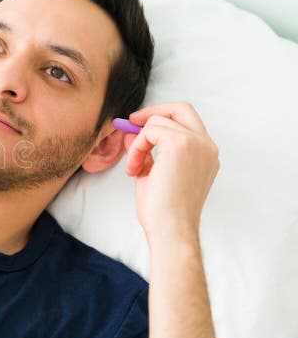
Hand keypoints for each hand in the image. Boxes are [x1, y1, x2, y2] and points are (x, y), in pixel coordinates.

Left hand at [121, 102, 219, 242]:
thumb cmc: (163, 210)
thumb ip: (147, 151)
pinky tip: (134, 170)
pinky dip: (136, 148)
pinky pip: (148, 131)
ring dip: (138, 143)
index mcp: (206, 154)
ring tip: (134, 168)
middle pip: (180, 108)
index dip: (162, 117)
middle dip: (152, 112)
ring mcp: (197, 143)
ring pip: (157, 121)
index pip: (187, 120)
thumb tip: (130, 131)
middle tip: (131, 122)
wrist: (171, 229)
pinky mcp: (180, 144)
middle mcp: (207, 146)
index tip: (140, 126)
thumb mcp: (154, 173)